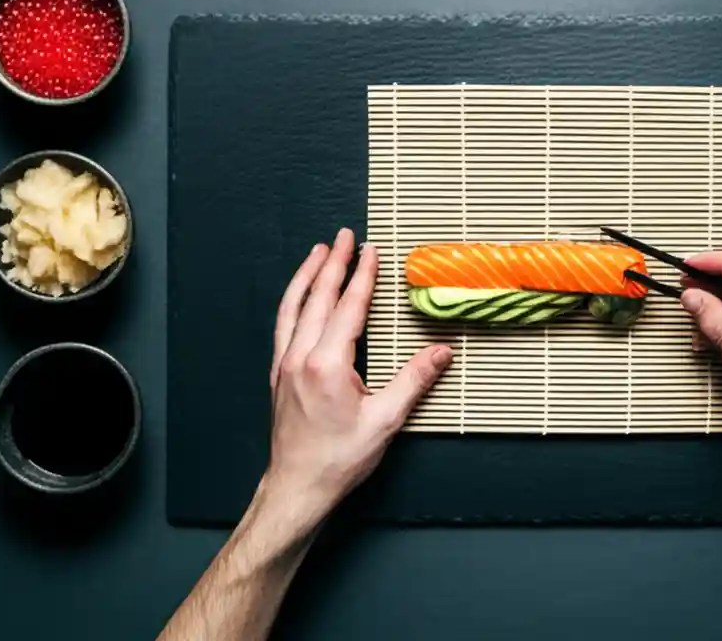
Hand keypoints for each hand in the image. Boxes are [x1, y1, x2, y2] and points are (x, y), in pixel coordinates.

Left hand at [263, 228, 452, 521]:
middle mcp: (301, 357)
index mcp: (327, 365)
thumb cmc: (339, 459)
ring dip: (308, 276)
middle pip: (319, 298)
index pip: (349, 308)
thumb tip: (442, 352)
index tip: (371, 250)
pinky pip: (284, 325)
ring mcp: (285, 365)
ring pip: (294, 307)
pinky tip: (300, 296)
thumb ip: (413, 381)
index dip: (362, 276)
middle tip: (344, 235)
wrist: (297, 487)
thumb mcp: (385, 421)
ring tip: (319, 251)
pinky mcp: (279, 375)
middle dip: (333, 263)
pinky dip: (293, 301)